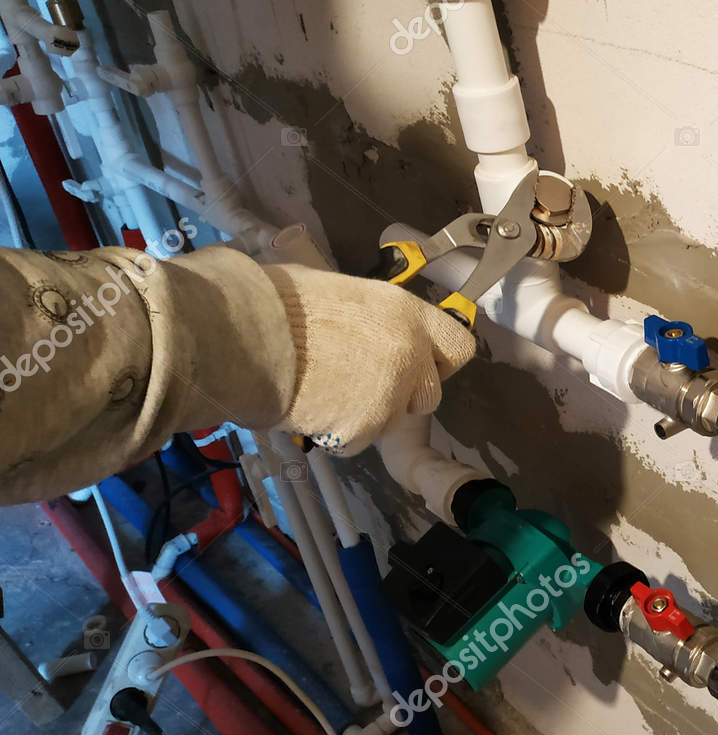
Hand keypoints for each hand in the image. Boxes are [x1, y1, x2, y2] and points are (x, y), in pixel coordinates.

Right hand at [262, 264, 476, 453]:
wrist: (240, 335)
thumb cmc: (278, 301)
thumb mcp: (339, 292)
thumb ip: (372, 318)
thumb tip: (371, 328)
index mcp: (407, 312)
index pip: (458, 347)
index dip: (438, 362)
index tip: (419, 365)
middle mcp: (410, 354)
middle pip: (428, 395)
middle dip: (401, 397)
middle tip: (361, 387)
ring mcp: (389, 395)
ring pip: (391, 422)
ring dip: (365, 416)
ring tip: (322, 394)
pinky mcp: (362, 429)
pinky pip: (356, 441)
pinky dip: (336, 434)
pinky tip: (308, 410)